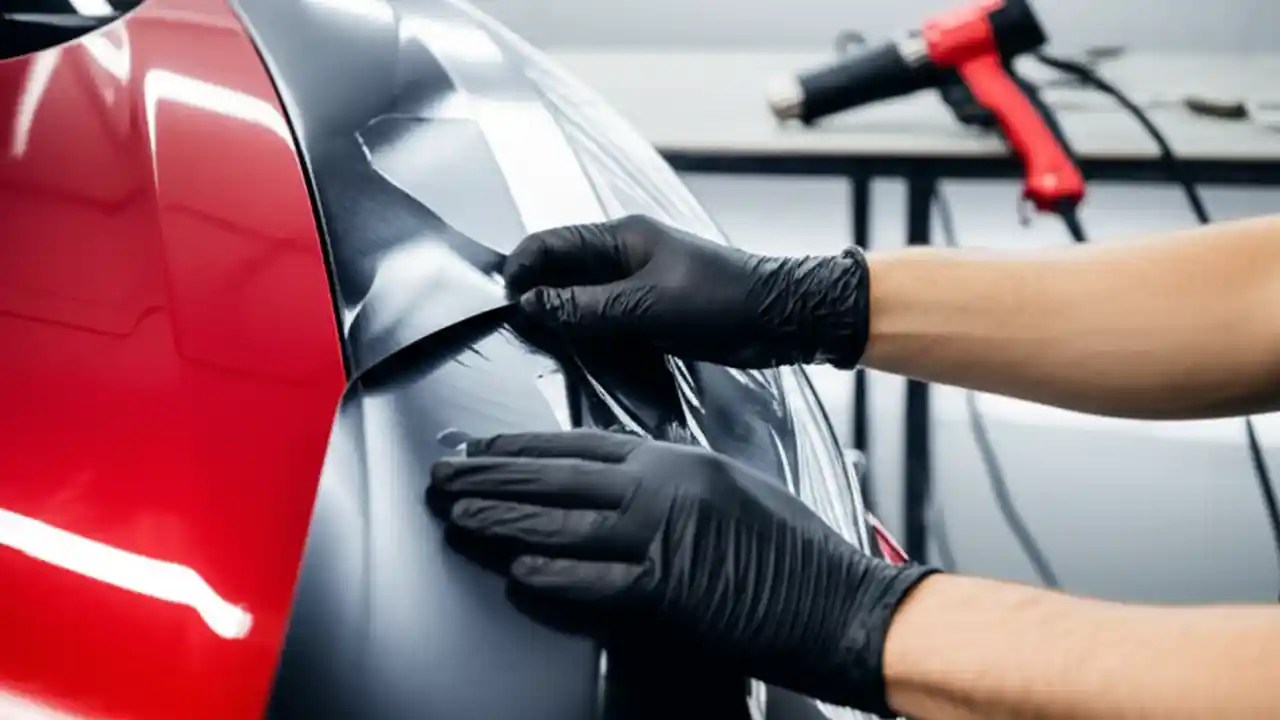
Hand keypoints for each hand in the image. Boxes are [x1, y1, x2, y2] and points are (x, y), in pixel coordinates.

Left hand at [429, 430, 935, 714]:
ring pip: (561, 523)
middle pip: (557, 478)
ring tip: (459, 514)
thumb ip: (672, 478)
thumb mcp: (731, 485)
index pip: (580, 444)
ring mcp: (663, 538)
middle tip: (444, 474)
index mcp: (677, 460)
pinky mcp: (669, 591)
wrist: (840, 598)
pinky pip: (594, 580)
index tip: (484, 446)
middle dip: (492, 476)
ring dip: (503, 519)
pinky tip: (515, 570)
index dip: (523, 446)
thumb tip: (618, 480)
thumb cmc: (794, 546)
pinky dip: (552, 576)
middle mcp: (663, 491)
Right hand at [503, 214, 870, 367]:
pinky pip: (605, 318)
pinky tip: (577, 353)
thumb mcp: (649, 305)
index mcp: (623, 237)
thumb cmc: (725, 300)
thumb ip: (587, 307)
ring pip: (581, 298)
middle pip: (561, 271)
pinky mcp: (651, 310)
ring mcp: (638, 283)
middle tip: (515, 330)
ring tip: (541, 345)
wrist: (784, 317)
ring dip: (561, 318)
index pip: (550, 243)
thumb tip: (532, 305)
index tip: (502, 304)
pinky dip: (587, 333)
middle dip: (536, 296)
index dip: (521, 270)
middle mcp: (625, 255)